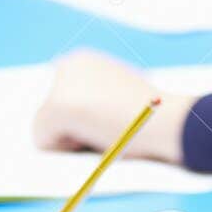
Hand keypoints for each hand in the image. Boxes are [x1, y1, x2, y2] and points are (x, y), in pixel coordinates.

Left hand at [32, 51, 191, 163]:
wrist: (168, 119)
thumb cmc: (151, 115)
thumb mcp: (119, 95)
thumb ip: (96, 99)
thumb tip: (76, 119)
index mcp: (82, 61)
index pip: (62, 100)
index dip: (83, 118)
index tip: (108, 120)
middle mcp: (67, 65)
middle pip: (49, 112)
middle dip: (72, 128)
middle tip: (107, 129)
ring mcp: (60, 85)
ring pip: (46, 128)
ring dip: (70, 139)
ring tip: (105, 132)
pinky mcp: (56, 107)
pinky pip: (43, 142)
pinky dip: (66, 150)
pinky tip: (96, 138)